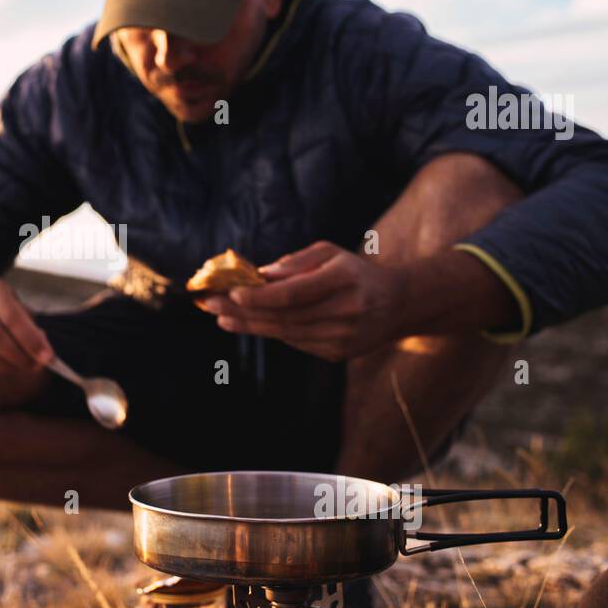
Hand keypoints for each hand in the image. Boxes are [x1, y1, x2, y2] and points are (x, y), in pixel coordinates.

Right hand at [0, 274, 54, 374]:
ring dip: (6, 365)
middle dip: (18, 355)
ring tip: (21, 367)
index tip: (47, 357)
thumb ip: (29, 325)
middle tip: (35, 366)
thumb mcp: (13, 304)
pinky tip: (2, 366)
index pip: (10, 316)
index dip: (30, 339)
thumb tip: (42, 351)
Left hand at [199, 241, 407, 360]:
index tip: (232, 293)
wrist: (397, 305)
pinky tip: (252, 324)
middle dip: (243, 312)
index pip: (294, 293)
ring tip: (222, 318)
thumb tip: (260, 276)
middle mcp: (345, 310)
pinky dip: (273, 332)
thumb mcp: (330, 254)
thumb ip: (296, 262)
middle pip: (284, 316)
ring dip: (250, 326)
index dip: (260, 296)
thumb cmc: (354, 272)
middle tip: (211, 306)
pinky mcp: (338, 354)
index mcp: (344, 279)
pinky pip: (296, 342)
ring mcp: (343, 336)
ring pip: (286, 333)